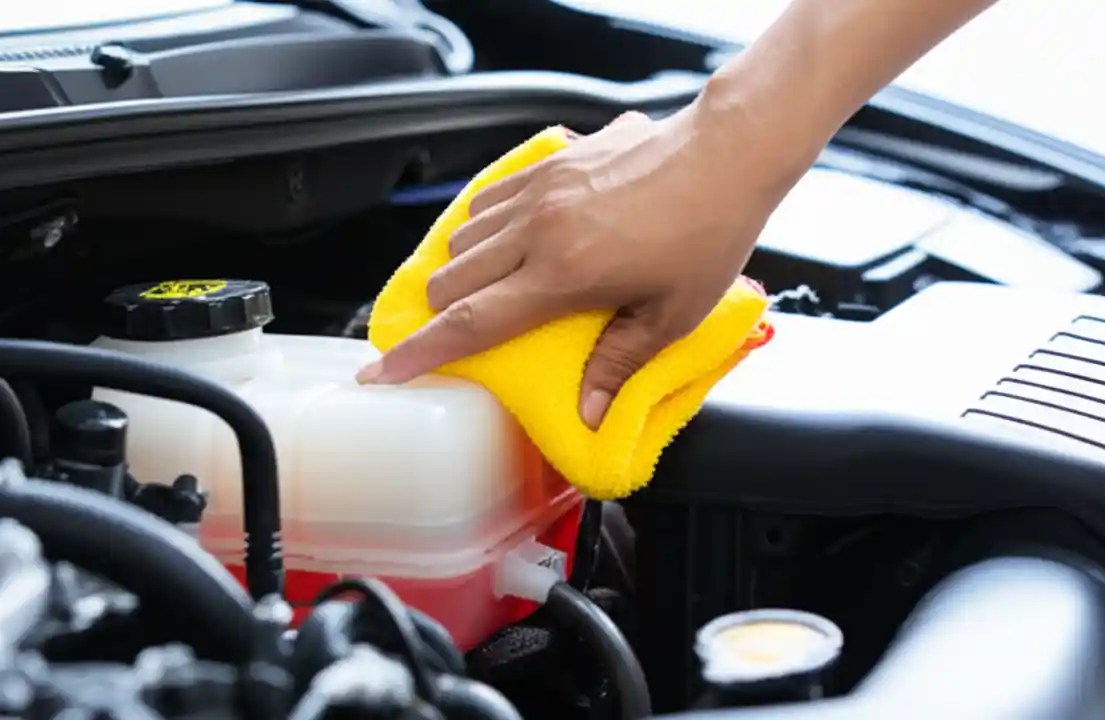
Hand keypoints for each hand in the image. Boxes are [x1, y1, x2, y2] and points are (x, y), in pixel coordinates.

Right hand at [357, 105, 780, 428]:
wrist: (723, 154)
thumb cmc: (706, 235)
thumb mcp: (671, 315)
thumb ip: (619, 363)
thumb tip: (590, 413)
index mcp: (563, 274)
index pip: (472, 322)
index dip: (421, 353)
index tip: (381, 372)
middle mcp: (538, 229)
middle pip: (452, 279)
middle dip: (443, 314)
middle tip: (459, 334)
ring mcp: (539, 189)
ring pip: (462, 237)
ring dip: (463, 270)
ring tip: (491, 289)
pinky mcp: (548, 162)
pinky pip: (487, 200)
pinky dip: (483, 228)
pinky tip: (510, 242)